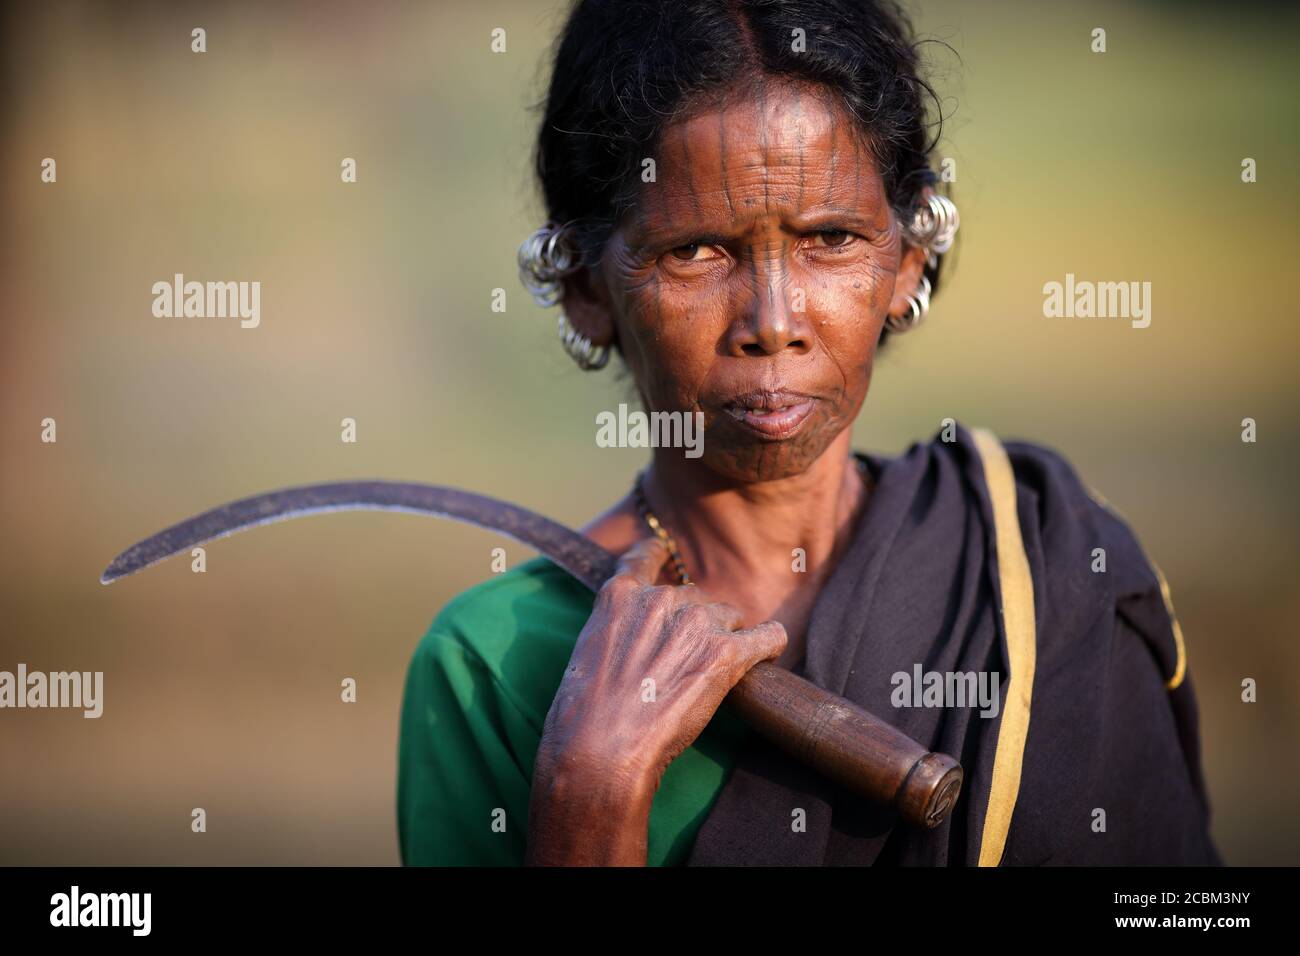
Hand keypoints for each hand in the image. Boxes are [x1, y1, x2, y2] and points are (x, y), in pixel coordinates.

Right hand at [526, 536, 785, 864]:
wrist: (601, 747)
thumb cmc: (585, 713)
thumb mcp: (588, 651)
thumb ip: (617, 629)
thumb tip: (638, 640)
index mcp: (622, 596)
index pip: (646, 556)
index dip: (660, 555)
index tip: (666, 556)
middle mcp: (661, 599)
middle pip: (696, 596)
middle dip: (695, 622)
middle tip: (686, 659)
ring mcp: (695, 622)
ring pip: (730, 615)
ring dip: (727, 636)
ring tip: (718, 668)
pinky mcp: (726, 651)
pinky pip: (768, 636)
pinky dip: (770, 645)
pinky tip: (769, 655)